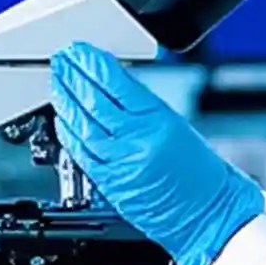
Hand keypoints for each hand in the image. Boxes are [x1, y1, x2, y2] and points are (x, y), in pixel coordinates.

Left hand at [50, 42, 262, 264]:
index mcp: (158, 119)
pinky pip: (81, 153)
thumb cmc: (200, 174)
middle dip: (73, 77)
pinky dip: (68, 133)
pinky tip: (62, 120)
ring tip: (57, 83)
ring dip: (65, 101)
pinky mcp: (110, 183)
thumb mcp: (176, 125)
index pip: (116, 83)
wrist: (208, 212)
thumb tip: (113, 88)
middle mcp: (137, 139)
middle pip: (94, 100)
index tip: (81, 52)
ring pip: (82, 125)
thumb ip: (142, 108)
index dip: (93, 64)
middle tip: (62, 61)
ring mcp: (120, 162)